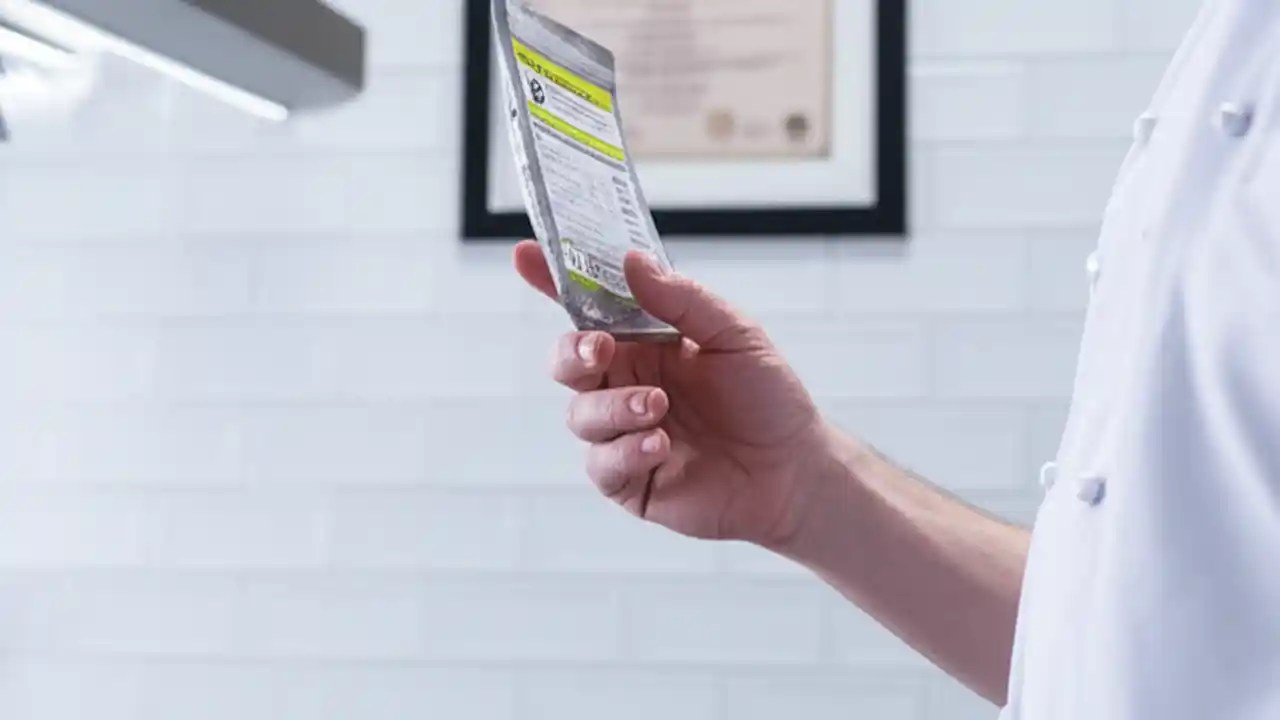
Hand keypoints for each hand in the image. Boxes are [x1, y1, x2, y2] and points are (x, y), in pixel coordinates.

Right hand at [515, 241, 831, 546]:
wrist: (795, 472)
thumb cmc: (769, 399)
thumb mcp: (734, 334)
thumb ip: (681, 299)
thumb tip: (631, 261)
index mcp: (645, 344)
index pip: (589, 309)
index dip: (552, 281)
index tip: (525, 254)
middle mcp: (626, 386)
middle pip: (566, 363)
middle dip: (572, 354)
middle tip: (601, 351)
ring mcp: (624, 434)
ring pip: (580, 415)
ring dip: (616, 407)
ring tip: (660, 408)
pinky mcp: (629, 481)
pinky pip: (600, 464)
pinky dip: (626, 450)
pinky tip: (662, 445)